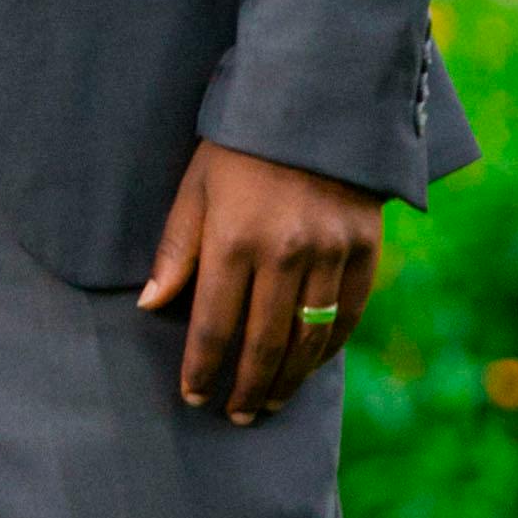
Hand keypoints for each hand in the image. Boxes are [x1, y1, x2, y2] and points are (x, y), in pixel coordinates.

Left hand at [138, 142, 381, 421]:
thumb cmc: (241, 143)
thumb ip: (177, 249)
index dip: (203, 368)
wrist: (317, 101)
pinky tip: (310, 366)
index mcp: (235, 239)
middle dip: (246, 387)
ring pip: (309, 338)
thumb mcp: (196, 186)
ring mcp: (332, 252)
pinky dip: (328, 348)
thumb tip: (152, 307)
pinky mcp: (365, 248)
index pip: (214, 325)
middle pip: (264, 343)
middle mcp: (286, 253)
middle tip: (234, 415)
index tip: (193, 396)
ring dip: (288, 379)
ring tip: (268, 403)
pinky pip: (348, 314)